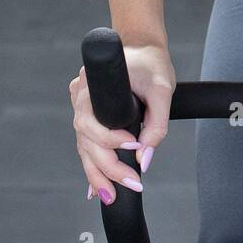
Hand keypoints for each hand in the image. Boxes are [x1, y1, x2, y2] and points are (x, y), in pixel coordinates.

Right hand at [68, 41, 175, 204]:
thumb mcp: (162, 90)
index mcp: (92, 86)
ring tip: (112, 196)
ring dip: (98, 174)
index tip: (133, 145)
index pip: (92, 122)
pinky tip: (98, 189)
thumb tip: (145, 158)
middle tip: (132, 183)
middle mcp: (80, 97)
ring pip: (84, 148)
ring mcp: (80, 107)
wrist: (141, 47)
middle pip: (86, 141)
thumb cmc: (150, 63)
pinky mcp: (88, 116)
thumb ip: (157, 124)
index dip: (109, 140)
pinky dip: (94, 166)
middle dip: (108, 167)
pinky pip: (87, 145)